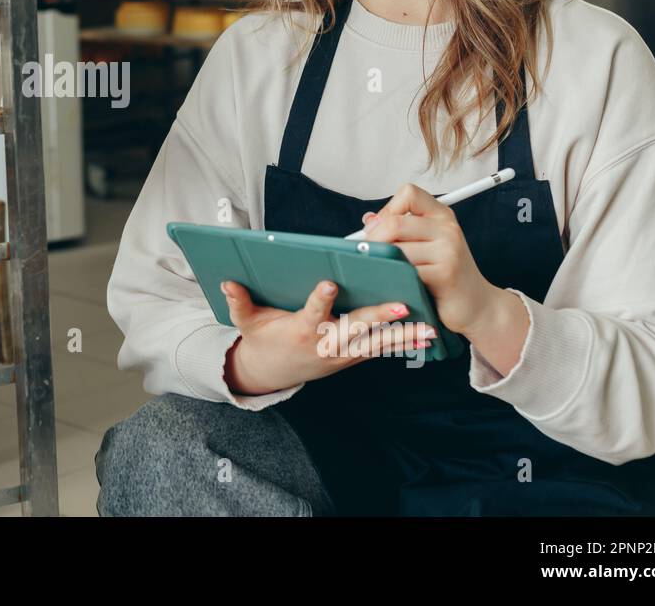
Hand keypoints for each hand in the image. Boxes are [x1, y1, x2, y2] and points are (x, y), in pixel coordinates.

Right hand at [221, 278, 435, 396]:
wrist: (272, 372)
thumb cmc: (262, 339)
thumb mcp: (246, 322)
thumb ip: (238, 302)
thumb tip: (226, 282)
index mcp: (300, 330)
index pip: (312, 313)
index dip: (320, 300)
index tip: (330, 284)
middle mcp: (325, 343)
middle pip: (353, 328)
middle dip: (377, 318)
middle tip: (400, 306)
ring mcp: (342, 353)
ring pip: (375, 343)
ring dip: (402, 336)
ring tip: (428, 328)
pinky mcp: (353, 357)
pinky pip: (381, 349)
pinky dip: (403, 344)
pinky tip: (426, 335)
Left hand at [359, 183, 498, 334]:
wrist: (478, 305)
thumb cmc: (446, 275)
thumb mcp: (425, 245)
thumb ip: (400, 230)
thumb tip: (369, 220)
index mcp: (441, 215)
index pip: (408, 193)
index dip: (387, 209)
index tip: (380, 229)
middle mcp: (447, 228)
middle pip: (394, 223)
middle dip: (373, 241)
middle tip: (368, 256)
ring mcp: (448, 250)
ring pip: (397, 250)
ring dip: (382, 263)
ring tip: (380, 273)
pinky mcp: (446, 274)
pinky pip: (406, 272)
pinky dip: (393, 279)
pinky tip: (394, 286)